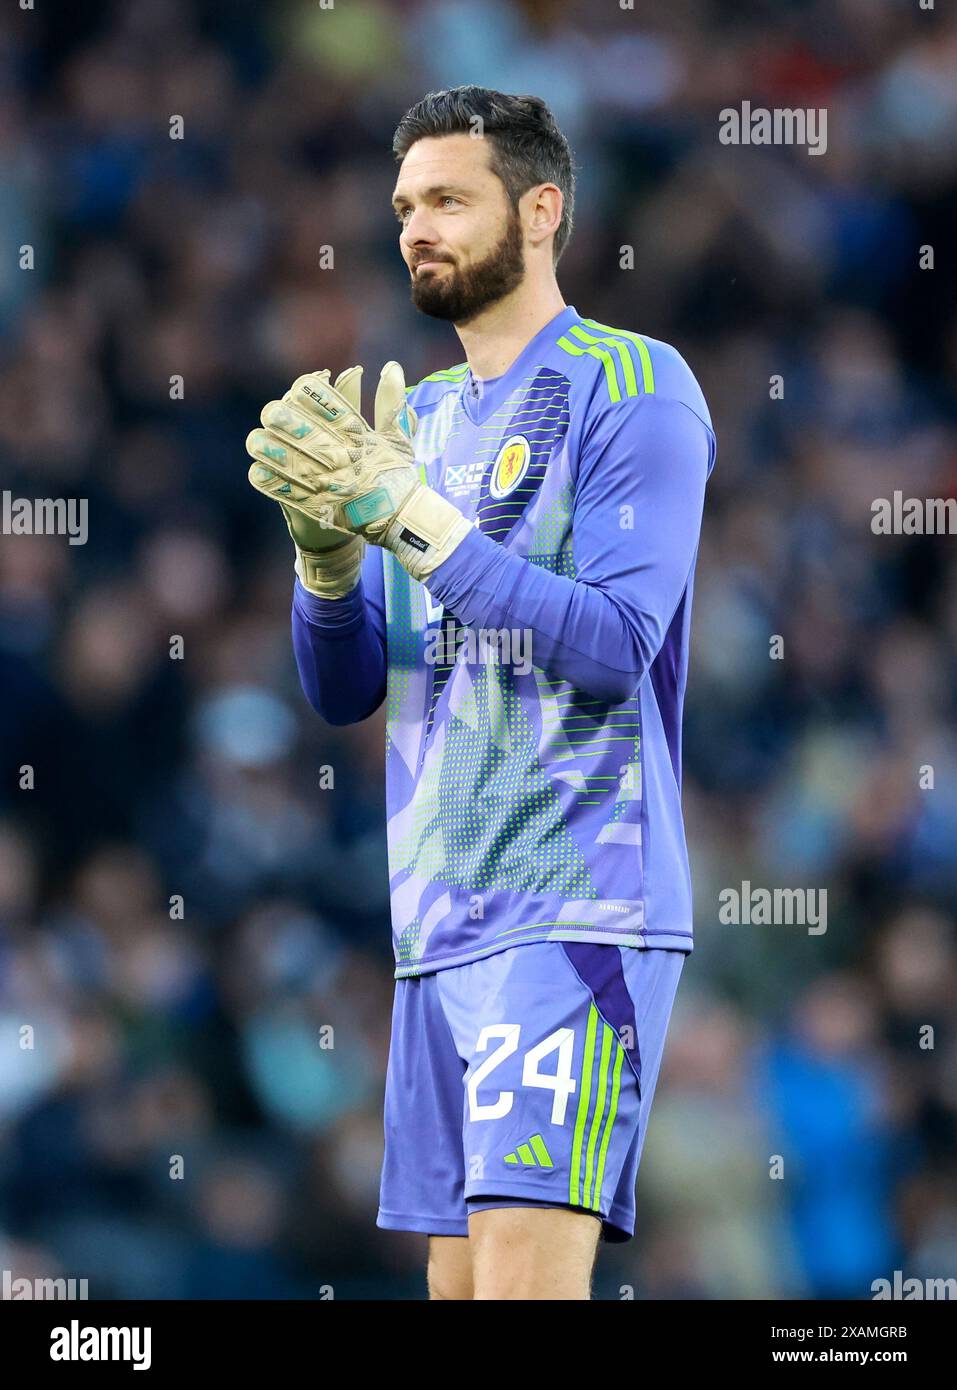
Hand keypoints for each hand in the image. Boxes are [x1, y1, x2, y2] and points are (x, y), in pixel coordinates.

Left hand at [246, 361, 471, 581]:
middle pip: (312, 437)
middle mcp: (346, 460)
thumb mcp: (397, 437)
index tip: (299, 386)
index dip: (316, 398)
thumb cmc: (396, 474)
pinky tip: (257, 472)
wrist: (400, 519)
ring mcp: (332, 485)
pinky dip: (274, 484)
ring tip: (254, 441)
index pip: (337, 412)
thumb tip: (392, 366)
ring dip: (273, 453)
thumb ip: (392, 402)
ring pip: (296, 465)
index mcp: (362, 440)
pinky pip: (292, 494)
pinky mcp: (322, 507)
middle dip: (288, 423)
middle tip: (269, 412)